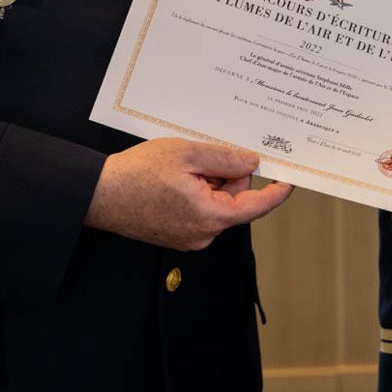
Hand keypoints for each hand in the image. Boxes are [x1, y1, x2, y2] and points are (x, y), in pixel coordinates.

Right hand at [85, 138, 292, 249]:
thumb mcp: (187, 154)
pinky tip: (175, 178)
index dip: (277, 190)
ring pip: (218, 202)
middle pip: (236, 199)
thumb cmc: (137, 175)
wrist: (99, 195)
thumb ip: (225, 158)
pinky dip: (197, 191)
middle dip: (227, 174)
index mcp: (211, 216)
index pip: (258, 205)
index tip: (291, 178)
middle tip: (202, 156)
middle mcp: (204, 233)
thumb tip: (253, 163)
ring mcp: (190, 236)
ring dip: (209, 181)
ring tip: (181, 167)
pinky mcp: (177, 234)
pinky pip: (201, 209)